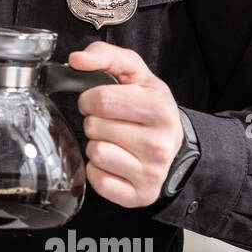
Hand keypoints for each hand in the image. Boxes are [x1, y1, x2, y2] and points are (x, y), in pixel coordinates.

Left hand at [68, 41, 184, 208]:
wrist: (174, 145)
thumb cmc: (148, 107)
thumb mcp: (134, 73)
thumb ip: (104, 56)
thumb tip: (77, 59)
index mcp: (159, 108)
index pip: (100, 99)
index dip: (90, 99)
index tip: (98, 102)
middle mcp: (159, 143)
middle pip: (94, 126)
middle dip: (95, 122)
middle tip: (111, 123)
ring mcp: (152, 172)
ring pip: (95, 153)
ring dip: (97, 145)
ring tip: (115, 142)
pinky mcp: (140, 195)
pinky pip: (97, 180)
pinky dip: (98, 171)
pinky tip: (116, 162)